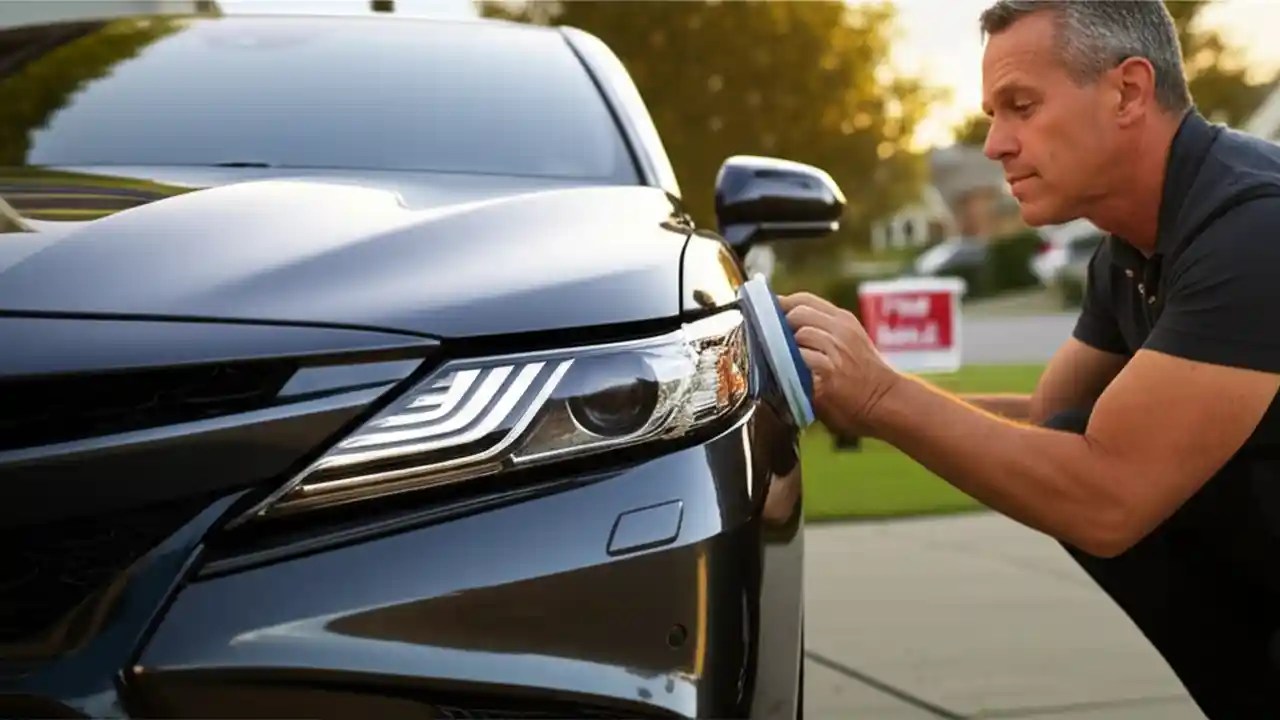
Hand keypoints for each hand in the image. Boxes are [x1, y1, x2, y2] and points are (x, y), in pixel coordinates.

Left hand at [778, 291, 901, 437]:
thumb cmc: (866, 376)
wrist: (889, 402)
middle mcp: (840, 330)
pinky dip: (790, 367)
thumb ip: (825, 331)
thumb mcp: (851, 342)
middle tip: (771, 344)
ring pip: (798, 335)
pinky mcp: (829, 372)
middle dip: (780, 327)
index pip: (803, 299)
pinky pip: (801, 360)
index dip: (780, 305)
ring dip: (785, 349)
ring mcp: (836, 350)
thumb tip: (785, 325)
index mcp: (843, 320)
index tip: (765, 315)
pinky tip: (789, 377)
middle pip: (797, 313)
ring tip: (783, 363)